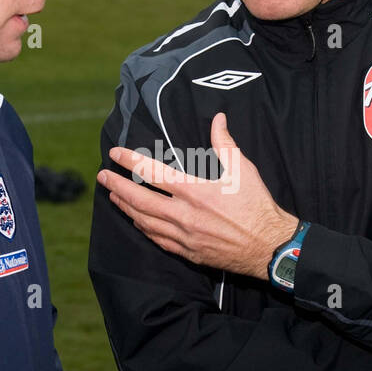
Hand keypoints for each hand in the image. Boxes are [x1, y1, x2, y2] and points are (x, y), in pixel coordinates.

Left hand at [97, 112, 297, 279]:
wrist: (269, 246)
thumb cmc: (258, 206)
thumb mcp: (243, 169)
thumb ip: (225, 143)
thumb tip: (218, 118)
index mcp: (195, 191)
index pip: (152, 172)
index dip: (130, 161)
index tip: (115, 153)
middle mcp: (184, 215)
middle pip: (139, 200)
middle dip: (117, 186)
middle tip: (102, 176)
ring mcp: (183, 236)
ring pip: (144, 221)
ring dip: (125, 207)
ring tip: (112, 196)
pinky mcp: (188, 252)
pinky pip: (157, 240)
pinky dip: (143, 228)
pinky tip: (136, 221)